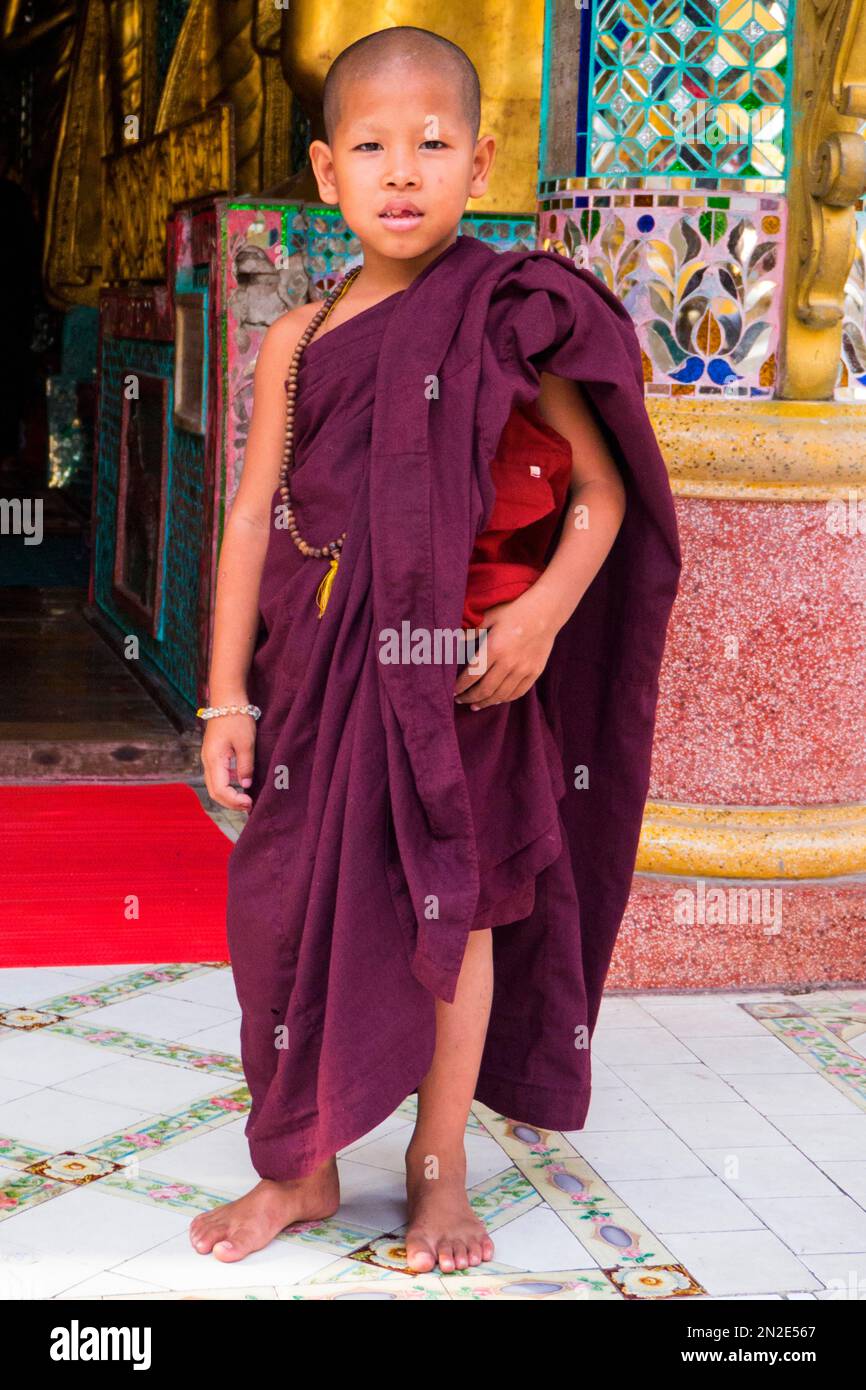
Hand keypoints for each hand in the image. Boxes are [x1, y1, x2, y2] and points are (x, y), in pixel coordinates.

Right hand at [200, 713, 256, 810]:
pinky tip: (241, 785)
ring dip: (229, 796)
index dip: (235, 801)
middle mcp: (207, 761)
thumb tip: (246, 785)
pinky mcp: (213, 755)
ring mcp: (209, 758)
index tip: (250, 803)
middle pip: (214, 792)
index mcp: (214, 760)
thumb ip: (245, 765)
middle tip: (249, 807)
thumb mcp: (246, 743)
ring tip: (246, 800)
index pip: (220, 790)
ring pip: (215, 786)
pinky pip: (217, 777)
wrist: (227, 699)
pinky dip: (228, 786)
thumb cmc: (237, 718)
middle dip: (231, 803)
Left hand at [454, 589, 558, 709]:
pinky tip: (496, 699)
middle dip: (470, 697)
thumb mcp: (490, 616)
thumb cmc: (515, 609)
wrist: (547, 610)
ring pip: (501, 694)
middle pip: (485, 689)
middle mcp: (509, 663)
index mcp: (494, 648)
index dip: (460, 686)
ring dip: (486, 702)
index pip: (472, 675)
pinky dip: (505, 699)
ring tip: (475, 705)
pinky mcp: (535, 672)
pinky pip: (518, 692)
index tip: (452, 691)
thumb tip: (452, 641)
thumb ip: (471, 631)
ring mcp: (524, 669)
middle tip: (460, 700)